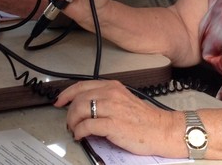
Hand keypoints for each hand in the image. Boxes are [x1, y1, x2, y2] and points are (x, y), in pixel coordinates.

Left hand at [54, 79, 182, 157]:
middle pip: (78, 98)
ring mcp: (112, 108)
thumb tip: (85, 106)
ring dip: (73, 122)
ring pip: (80, 109)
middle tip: (69, 122)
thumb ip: (105, 99)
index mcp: (113, 87)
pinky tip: (81, 136)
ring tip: (75, 129)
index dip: (66, 93)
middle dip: (69, 112)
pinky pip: (87, 126)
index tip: (59, 101)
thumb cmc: (144, 120)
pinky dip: (79, 131)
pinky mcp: (112, 124)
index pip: (82, 85)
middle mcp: (111, 94)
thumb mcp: (123, 100)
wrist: (161, 130)